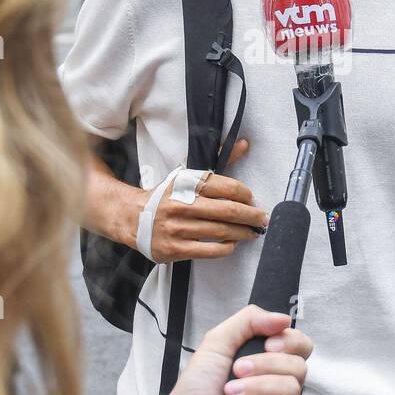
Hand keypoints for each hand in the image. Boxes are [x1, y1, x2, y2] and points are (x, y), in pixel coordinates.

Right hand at [129, 139, 269, 262]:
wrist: (132, 218)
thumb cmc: (167, 196)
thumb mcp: (188, 174)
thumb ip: (219, 160)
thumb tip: (244, 144)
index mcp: (185, 183)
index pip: (225, 187)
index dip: (245, 194)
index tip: (252, 198)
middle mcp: (180, 204)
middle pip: (227, 211)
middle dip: (251, 216)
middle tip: (262, 218)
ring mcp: (176, 228)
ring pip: (220, 231)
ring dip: (242, 232)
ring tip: (252, 232)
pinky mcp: (173, 249)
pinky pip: (209, 251)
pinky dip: (226, 247)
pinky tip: (231, 243)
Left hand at [152, 305, 311, 394]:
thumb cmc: (196, 390)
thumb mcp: (218, 342)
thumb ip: (249, 320)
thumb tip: (283, 319)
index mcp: (268, 362)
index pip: (299, 345)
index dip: (289, 341)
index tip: (268, 344)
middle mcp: (277, 384)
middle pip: (298, 364)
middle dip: (266, 364)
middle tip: (237, 369)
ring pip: (293, 387)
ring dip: (259, 385)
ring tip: (231, 393)